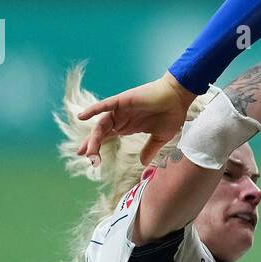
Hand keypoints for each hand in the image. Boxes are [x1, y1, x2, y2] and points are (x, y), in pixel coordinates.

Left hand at [77, 71, 195, 164]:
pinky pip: (104, 105)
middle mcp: (121, 118)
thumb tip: (143, 163)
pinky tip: (81, 116)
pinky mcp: (122, 101)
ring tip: (86, 150)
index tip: (91, 161)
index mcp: (128, 126)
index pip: (107, 137)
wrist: (179, 98)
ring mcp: (120, 109)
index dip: (97, 147)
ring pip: (101, 124)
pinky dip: (92, 109)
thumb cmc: (171, 114)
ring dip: (93, 137)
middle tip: (86, 158)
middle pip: (101, 133)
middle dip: (92, 145)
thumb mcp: (160, 137)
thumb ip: (150, 149)